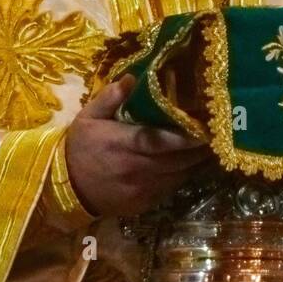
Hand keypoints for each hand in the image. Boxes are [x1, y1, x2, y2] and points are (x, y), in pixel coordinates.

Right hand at [66, 74, 212, 216]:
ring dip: (195, 162)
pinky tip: (189, 164)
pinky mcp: (145, 203)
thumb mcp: (88, 117)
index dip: (186, 137)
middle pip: (178, 159)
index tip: (205, 127)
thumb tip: (132, 77)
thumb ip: (110, 97)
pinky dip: (182, 176)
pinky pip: (171, 189)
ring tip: (209, 147)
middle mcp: (136, 168)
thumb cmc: (80, 147)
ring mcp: (142, 189)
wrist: (66, 188)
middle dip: (199, 148)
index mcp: (122, 143)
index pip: (161, 140)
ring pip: (179, 175)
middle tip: (216, 133)